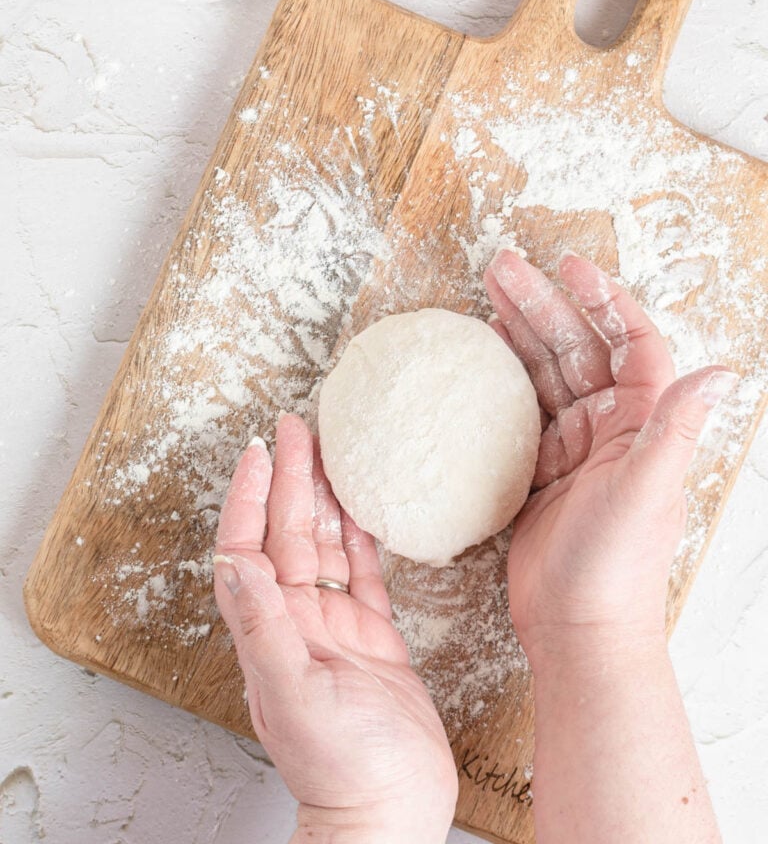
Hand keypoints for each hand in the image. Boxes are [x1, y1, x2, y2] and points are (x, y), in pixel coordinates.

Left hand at [213, 415, 456, 843]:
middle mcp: (297, 619)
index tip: (259, 449)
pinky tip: (362, 506)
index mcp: (271, 629)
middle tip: (300, 427)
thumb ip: (263, 627)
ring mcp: (335, 626)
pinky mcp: (374, 635)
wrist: (391, 808)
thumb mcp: (294, 695)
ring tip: (331, 451)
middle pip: (288, 532)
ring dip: (325, 498)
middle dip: (292, 477)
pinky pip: (362, 572)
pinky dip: (361, 536)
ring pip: (325, 544)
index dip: (250, 495)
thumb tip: (233, 562)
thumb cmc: (342, 767)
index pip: (248, 545)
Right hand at [485, 250, 737, 665]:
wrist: (577, 628)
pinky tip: (479, 361)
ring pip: (543, 375)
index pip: (629, 343)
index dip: (603, 301)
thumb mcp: (648, 491)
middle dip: (542, 305)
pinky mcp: (538, 472)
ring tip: (486, 297)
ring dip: (517, 335)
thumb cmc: (616, 566)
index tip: (570, 268)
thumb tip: (724, 371)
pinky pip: (518, 414)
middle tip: (502, 268)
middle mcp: (610, 430)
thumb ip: (676, 429)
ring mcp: (572, 450)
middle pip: (575, 349)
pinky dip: (499, 384)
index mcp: (643, 425)